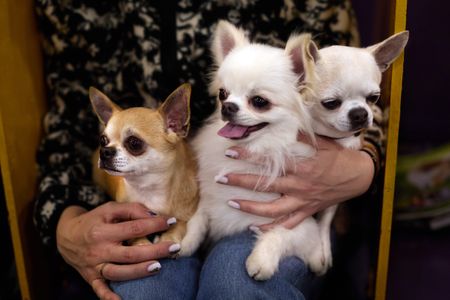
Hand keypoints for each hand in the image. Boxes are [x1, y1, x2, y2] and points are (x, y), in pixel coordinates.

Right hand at [56, 202, 178, 299]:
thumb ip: (131, 209)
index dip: (154, 224)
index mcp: (103, 231)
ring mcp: (95, 267)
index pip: (134, 228)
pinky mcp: (92, 278)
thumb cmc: (94, 220)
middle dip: (154, 251)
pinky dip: (110, 298)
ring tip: (158, 267)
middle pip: (130, 254)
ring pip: (119, 273)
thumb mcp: (109, 209)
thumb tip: (154, 216)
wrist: (66, 236)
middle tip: (174, 248)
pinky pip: (101, 291)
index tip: (171, 221)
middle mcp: (99, 250)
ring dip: (139, 272)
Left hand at [220, 134, 374, 230]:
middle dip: (240, 181)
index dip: (248, 157)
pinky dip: (271, 227)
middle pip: (265, 185)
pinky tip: (254, 227)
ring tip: (232, 203)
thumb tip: (283, 124)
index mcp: (302, 165)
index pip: (270, 162)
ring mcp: (303, 200)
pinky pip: (288, 223)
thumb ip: (300, 135)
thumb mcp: (321, 141)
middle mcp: (300, 185)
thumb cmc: (339, 156)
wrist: (360, 176)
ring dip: (250, 208)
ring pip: (272, 209)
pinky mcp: (307, 210)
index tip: (230, 153)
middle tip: (221, 178)